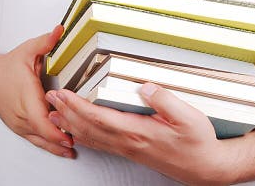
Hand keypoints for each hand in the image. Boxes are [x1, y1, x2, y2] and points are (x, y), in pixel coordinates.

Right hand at [0, 25, 74, 157]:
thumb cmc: (6, 67)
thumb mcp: (27, 50)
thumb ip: (45, 42)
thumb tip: (59, 31)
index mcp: (25, 96)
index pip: (40, 119)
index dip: (56, 130)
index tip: (71, 134)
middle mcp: (22, 115)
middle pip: (44, 134)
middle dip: (63, 139)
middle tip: (83, 140)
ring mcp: (20, 124)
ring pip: (40, 141)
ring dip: (58, 146)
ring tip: (75, 149)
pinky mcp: (20, 129)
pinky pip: (37, 141)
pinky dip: (51, 146)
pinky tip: (64, 149)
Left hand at [45, 83, 231, 184]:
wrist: (205, 167)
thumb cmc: (198, 142)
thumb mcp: (188, 117)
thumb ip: (165, 101)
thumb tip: (145, 87)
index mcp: (138, 131)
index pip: (99, 117)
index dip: (77, 105)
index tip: (62, 93)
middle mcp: (129, 142)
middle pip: (89, 127)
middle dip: (66, 111)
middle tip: (50, 97)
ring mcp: (129, 149)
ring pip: (92, 137)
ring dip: (70, 124)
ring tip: (55, 113)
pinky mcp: (132, 151)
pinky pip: (101, 143)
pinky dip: (84, 135)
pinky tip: (79, 131)